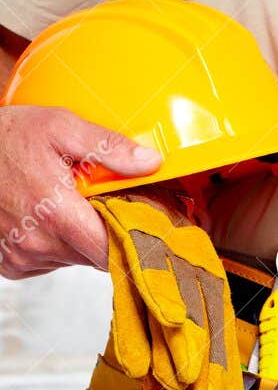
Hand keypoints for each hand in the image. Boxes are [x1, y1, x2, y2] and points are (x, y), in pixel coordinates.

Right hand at [0, 106, 160, 278]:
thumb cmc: (4, 137)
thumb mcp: (59, 127)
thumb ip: (109, 147)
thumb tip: (151, 162)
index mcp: (57, 216)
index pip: (115, 252)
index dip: (134, 239)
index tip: (144, 224)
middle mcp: (38, 243)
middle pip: (99, 257)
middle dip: (109, 233)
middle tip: (104, 203)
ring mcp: (22, 256)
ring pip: (76, 260)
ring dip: (82, 238)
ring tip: (71, 205)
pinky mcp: (10, 263)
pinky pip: (49, 263)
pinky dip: (56, 245)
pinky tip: (48, 218)